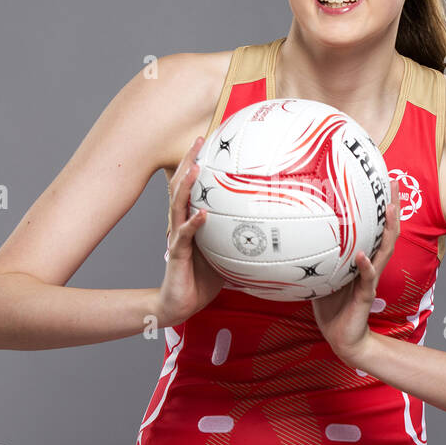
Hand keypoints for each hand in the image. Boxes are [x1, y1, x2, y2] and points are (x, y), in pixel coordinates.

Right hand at [153, 135, 223, 326]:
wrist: (181, 303)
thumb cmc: (202, 278)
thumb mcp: (225, 253)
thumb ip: (238, 237)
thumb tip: (269, 227)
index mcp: (190, 220)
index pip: (191, 186)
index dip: (196, 163)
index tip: (207, 142)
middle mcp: (180, 224)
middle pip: (180, 186)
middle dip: (188, 162)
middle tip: (198, 141)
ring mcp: (176, 237)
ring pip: (178, 205)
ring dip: (187, 186)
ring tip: (196, 167)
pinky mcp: (176, 255)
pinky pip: (184, 237)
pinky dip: (193, 224)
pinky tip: (202, 215)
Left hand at [312, 177, 400, 365]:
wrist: (342, 338)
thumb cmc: (332, 307)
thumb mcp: (322, 275)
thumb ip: (317, 256)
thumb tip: (295, 234)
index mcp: (362, 259)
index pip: (375, 228)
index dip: (381, 206)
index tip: (383, 181)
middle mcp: (371, 265)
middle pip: (388, 232)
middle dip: (393, 208)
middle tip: (394, 184)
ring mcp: (370, 279)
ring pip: (384, 251)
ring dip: (388, 230)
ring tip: (390, 210)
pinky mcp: (365, 295)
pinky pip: (367, 278)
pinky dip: (365, 267)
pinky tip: (362, 256)